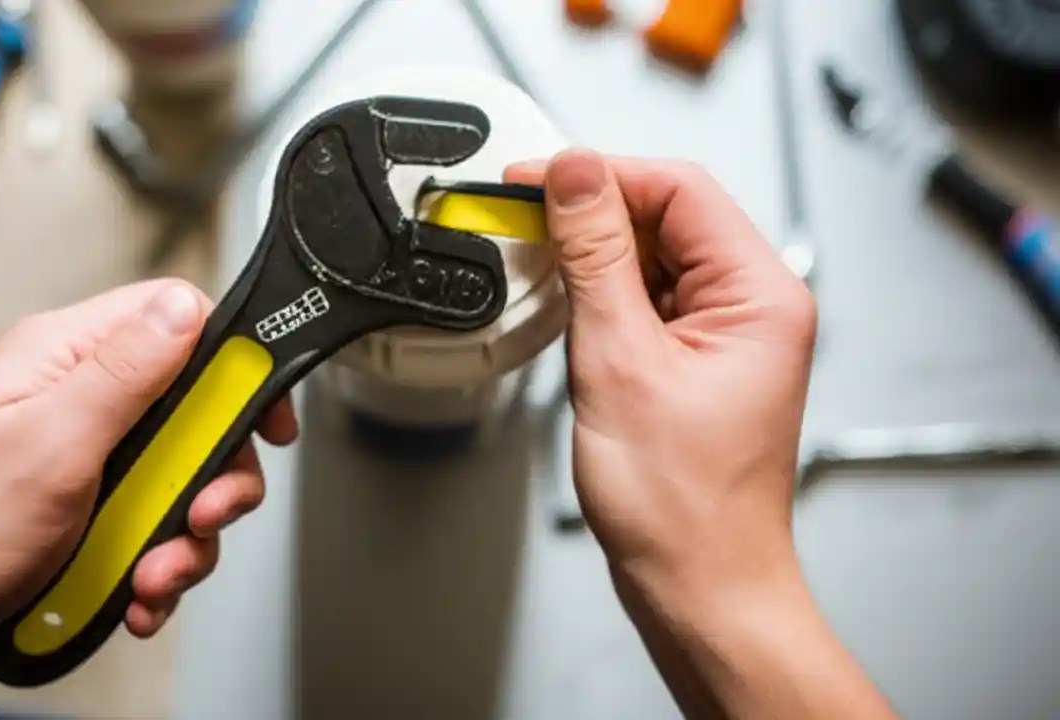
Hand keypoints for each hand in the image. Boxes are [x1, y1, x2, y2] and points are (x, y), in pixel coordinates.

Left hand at [0, 280, 295, 702]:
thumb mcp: (52, 442)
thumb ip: (126, 372)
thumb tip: (183, 305)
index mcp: (64, 357)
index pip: (176, 320)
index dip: (234, 364)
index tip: (261, 415)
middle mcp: (75, 399)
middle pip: (192, 413)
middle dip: (209, 477)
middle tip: (198, 516)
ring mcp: (79, 455)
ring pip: (177, 479)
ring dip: (179, 539)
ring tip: (151, 575)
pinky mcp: (81, 506)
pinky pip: (147, 524)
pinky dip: (152, 565)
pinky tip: (132, 592)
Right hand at [507, 151, 814, 598]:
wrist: (699, 586)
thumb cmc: (682, 507)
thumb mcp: (620, 362)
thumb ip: (595, 258)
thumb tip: (575, 177)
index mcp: (760, 295)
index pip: (679, 189)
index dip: (600, 174)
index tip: (533, 178)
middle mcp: (754, 307)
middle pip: (668, 216)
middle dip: (590, 212)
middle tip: (520, 216)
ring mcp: (727, 335)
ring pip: (653, 257)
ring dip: (592, 254)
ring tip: (536, 264)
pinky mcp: (698, 360)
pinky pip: (648, 299)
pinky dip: (601, 293)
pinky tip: (565, 304)